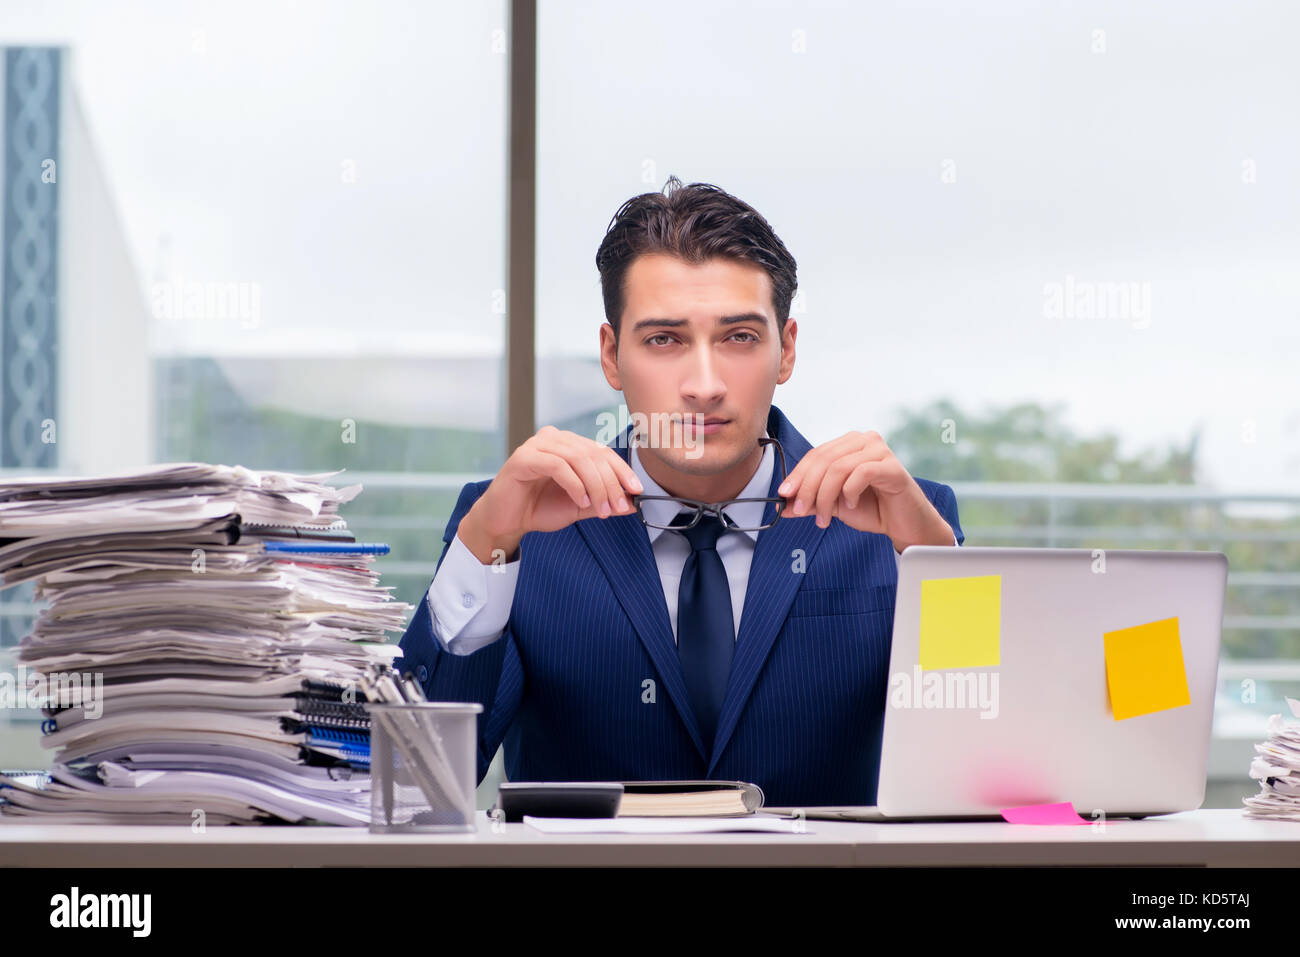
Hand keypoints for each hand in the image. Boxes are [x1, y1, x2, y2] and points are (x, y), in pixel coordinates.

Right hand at [458, 425, 643, 563]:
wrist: (504, 521)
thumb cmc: (538, 509)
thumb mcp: (578, 506)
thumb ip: (602, 502)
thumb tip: (631, 503)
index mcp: (568, 444)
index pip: (602, 451)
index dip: (622, 471)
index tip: (636, 491)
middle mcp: (554, 438)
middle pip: (593, 454)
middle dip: (610, 483)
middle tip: (617, 507)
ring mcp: (537, 445)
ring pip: (578, 458)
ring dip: (595, 486)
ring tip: (601, 508)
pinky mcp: (523, 458)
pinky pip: (557, 465)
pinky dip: (574, 484)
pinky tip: (580, 500)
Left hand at [776, 430, 953, 550]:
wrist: (904, 524)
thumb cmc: (873, 509)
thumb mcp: (833, 505)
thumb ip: (809, 502)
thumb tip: (781, 505)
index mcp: (849, 444)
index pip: (816, 454)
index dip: (797, 474)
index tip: (783, 495)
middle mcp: (865, 440)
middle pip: (824, 459)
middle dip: (807, 488)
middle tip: (799, 511)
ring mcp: (880, 450)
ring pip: (839, 467)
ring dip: (825, 496)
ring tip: (823, 518)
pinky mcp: (892, 466)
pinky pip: (861, 473)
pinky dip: (849, 492)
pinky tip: (850, 506)